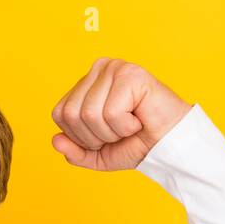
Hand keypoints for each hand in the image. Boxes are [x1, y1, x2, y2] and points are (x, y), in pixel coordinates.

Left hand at [51, 58, 192, 170]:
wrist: (169, 146)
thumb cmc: (136, 144)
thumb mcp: (97, 155)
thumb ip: (74, 151)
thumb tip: (55, 140)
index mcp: (87, 82)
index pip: (60, 113)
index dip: (79, 136)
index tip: (105, 135)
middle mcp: (99, 68)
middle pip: (72, 114)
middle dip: (94, 136)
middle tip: (119, 132)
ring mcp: (115, 68)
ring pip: (89, 114)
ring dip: (111, 132)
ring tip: (130, 125)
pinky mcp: (131, 74)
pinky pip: (110, 113)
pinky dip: (125, 127)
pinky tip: (139, 119)